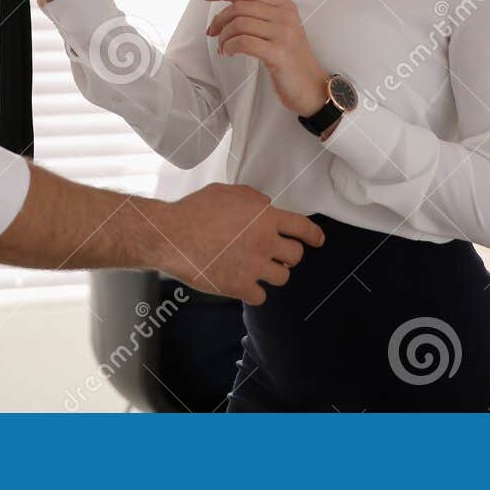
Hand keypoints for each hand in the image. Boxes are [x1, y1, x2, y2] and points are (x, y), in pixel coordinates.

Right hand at [153, 183, 324, 304]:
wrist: (172, 235)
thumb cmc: (196, 211)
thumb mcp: (230, 193)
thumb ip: (254, 200)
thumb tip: (265, 208)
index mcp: (266, 218)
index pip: (303, 228)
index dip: (314, 235)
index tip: (317, 240)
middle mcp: (265, 243)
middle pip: (296, 256)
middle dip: (289, 254)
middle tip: (277, 253)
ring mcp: (254, 267)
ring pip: (282, 277)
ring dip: (273, 273)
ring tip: (258, 268)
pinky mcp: (239, 287)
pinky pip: (260, 296)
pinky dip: (254, 291)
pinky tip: (244, 283)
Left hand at [200, 0, 329, 115]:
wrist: (312, 88)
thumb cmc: (290, 61)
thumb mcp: (279, 32)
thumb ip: (259, 17)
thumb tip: (226, 12)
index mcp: (285, 7)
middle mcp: (285, 16)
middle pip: (240, 6)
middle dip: (219, 19)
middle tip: (212, 33)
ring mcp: (283, 34)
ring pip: (239, 23)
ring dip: (224, 36)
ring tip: (223, 48)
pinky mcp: (278, 53)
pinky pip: (243, 42)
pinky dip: (230, 46)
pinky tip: (229, 53)